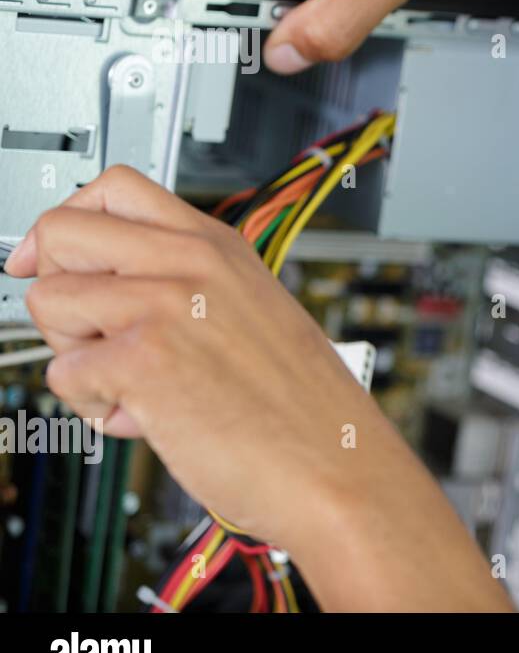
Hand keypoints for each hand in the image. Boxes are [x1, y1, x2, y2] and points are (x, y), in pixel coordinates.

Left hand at [4, 166, 509, 609]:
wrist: (336, 463)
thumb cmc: (305, 409)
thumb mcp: (255, 312)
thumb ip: (190, 284)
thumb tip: (107, 286)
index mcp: (221, 246)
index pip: (114, 189)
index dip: (67, 223)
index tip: (49, 257)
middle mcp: (193, 263)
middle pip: (61, 231)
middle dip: (54, 285)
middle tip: (90, 332)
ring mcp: (168, 304)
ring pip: (49, 302)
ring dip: (74, 353)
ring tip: (130, 384)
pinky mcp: (144, 359)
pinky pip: (64, 374)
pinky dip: (95, 408)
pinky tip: (150, 417)